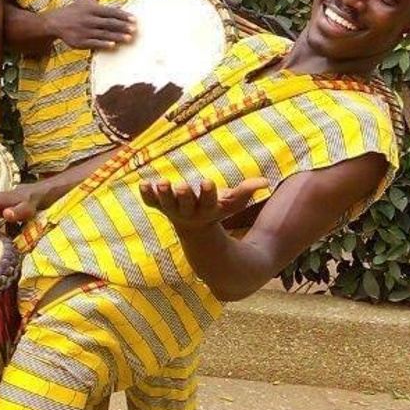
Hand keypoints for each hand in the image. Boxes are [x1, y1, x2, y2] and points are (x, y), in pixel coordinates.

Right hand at [47, 0, 134, 49]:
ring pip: (103, 34)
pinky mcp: (80, 41)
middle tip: (134, 30)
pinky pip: (93, 43)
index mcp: (92, 8)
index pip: (110, 12)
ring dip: (116, 36)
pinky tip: (113, 45)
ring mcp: (84, 31)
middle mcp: (88, 19)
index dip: (123, 15)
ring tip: (129, 38)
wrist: (55, 22)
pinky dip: (103, 44)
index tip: (134, 19)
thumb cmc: (75, 9)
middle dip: (122, 26)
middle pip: (108, 23)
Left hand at [140, 177, 268, 230]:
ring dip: (162, 194)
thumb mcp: (232, 203)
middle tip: (182, 185)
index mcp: (206, 209)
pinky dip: (146, 194)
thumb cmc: (216, 209)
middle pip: (184, 204)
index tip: (207, 181)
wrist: (194, 228)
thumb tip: (266, 181)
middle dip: (183, 195)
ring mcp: (171, 210)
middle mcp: (187, 211)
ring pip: (165, 204)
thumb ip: (246, 191)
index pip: (207, 201)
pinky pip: (150, 201)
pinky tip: (143, 183)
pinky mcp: (159, 206)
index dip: (207, 193)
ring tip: (161, 182)